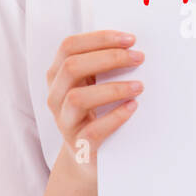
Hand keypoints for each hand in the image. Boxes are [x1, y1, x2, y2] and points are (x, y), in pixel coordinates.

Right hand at [46, 30, 144, 166]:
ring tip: (139, 86)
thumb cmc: (94, 112)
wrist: (86, 156)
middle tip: (139, 57)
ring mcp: (64, 121)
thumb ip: (102, 65)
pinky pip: (93, 130)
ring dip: (113, 88)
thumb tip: (133, 45)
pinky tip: (133, 107)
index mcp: (57, 75)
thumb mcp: (92, 85)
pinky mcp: (78, 145)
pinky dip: (115, 117)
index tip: (130, 39)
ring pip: (77, 98)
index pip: (69, 46)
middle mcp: (55, 96)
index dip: (99, 39)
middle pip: (72, 67)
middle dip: (109, 58)